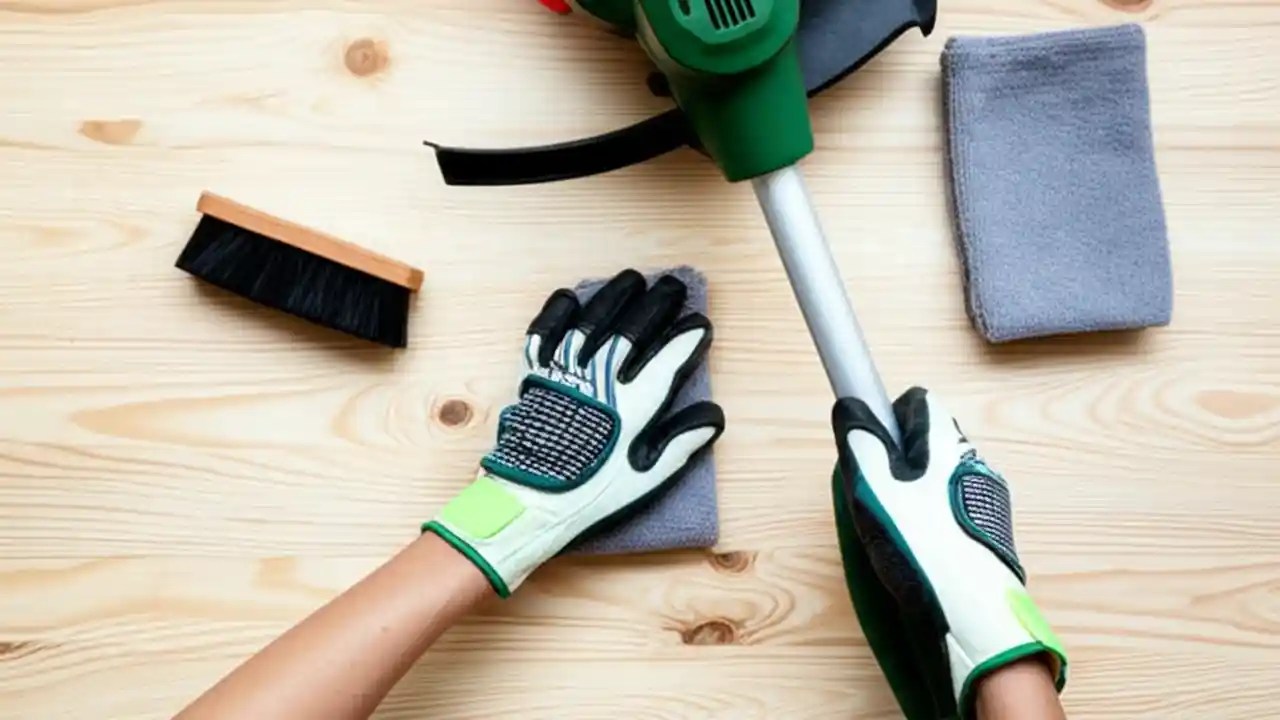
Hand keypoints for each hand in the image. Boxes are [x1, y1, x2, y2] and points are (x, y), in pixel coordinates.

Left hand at [425, 270, 724, 595]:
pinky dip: (558, 311)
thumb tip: (713, 416)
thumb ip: (679, 443)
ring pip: (594, 319)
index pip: (669, 358)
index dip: (688, 337)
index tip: (700, 324)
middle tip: (674, 286)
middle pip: (635, 328)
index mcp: (634, 406)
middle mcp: (601, 380)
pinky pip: (546, 331)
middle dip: (658, 304)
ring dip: (615, 296)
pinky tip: (572, 297)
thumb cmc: (590, 493)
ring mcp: (565, 372)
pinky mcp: (534, 374)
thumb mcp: (644, 478)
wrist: (530, 502)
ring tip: (632, 279)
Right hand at [831, 388, 1066, 719]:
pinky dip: (931, 521)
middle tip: (874, 499)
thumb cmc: (920, 545)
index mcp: (946, 442)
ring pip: (937, 478)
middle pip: (925, 443)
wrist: (973, 616)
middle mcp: (972, 461)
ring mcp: (986, 498)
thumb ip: (860, 444)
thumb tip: (851, 408)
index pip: (915, 402)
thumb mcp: (874, 490)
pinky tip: (919, 551)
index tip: (867, 449)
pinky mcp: (990, 531)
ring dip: (913, 495)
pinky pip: (950, 510)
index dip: (885, 418)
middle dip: (895, 463)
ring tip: (895, 533)